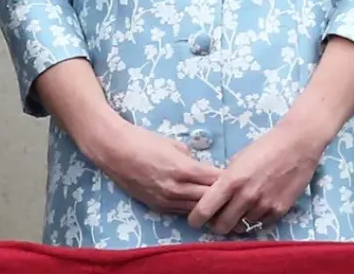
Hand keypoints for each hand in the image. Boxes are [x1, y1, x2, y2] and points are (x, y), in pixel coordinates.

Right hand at [91, 122, 221, 215]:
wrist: (114, 150)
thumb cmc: (144, 141)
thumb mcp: (174, 144)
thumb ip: (191, 159)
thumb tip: (203, 169)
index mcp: (183, 169)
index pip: (215, 180)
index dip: (229, 181)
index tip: (239, 178)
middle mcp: (176, 189)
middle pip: (209, 199)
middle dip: (222, 197)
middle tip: (234, 194)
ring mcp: (165, 200)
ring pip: (195, 210)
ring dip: (208, 206)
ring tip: (221, 204)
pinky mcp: (156, 206)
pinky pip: (180, 211)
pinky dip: (191, 208)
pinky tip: (199, 205)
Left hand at [186, 121, 324, 236]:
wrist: (297, 144)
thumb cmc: (264, 147)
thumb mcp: (238, 160)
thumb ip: (226, 181)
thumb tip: (216, 198)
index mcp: (231, 181)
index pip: (204, 210)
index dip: (196, 218)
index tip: (194, 220)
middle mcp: (246, 196)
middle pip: (222, 226)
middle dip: (217, 225)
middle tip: (219, 218)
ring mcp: (263, 205)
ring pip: (242, 225)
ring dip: (239, 220)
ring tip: (243, 206)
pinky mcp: (279, 211)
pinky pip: (261, 223)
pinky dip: (257, 217)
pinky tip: (259, 204)